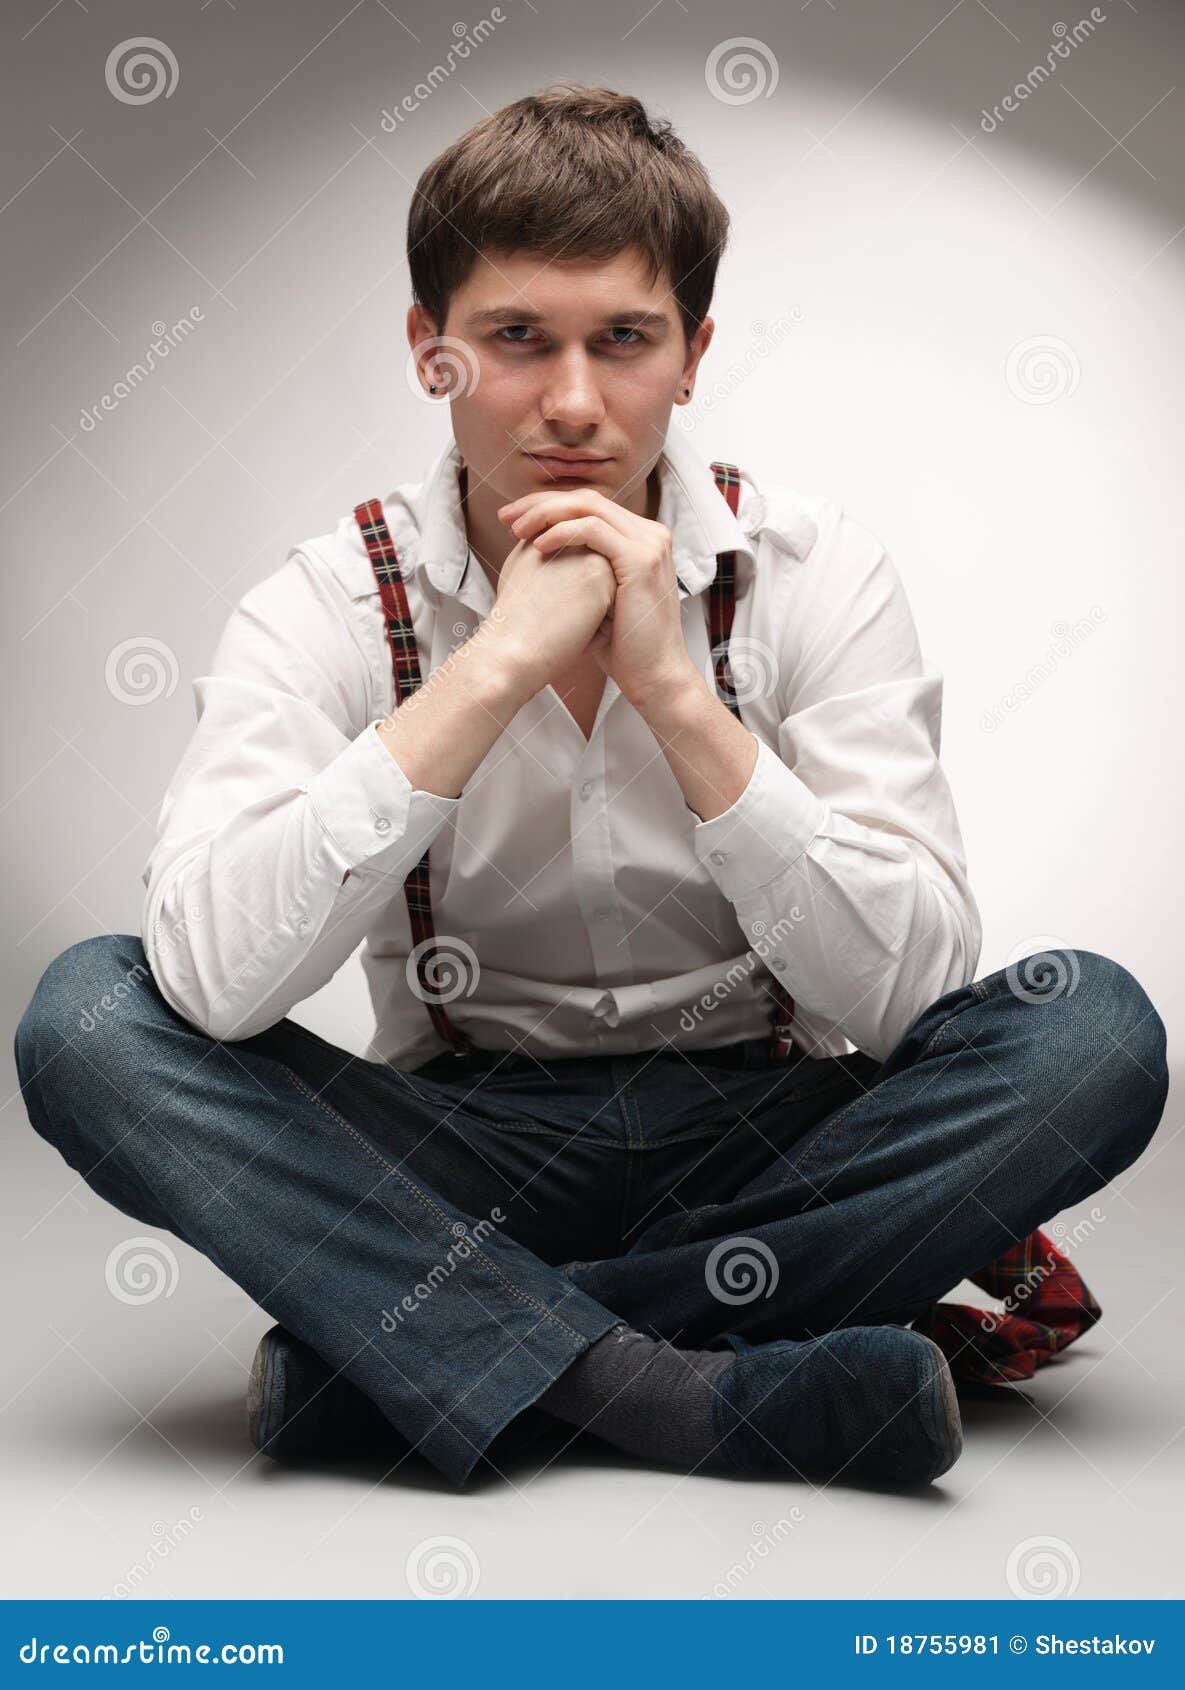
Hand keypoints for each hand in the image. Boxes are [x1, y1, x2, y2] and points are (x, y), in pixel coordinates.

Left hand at [497, 487, 699, 708]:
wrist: (653, 677)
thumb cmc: (623, 645)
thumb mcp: (599, 597)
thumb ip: (581, 569)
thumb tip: (539, 551)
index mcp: (641, 539)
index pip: (590, 506)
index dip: (548, 506)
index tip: (513, 520)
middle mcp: (650, 534)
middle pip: (587, 499)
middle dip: (541, 503)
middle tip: (506, 517)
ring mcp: (649, 545)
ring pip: (588, 507)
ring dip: (546, 514)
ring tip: (517, 530)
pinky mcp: (641, 560)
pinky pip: (593, 530)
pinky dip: (562, 533)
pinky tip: (539, 546)